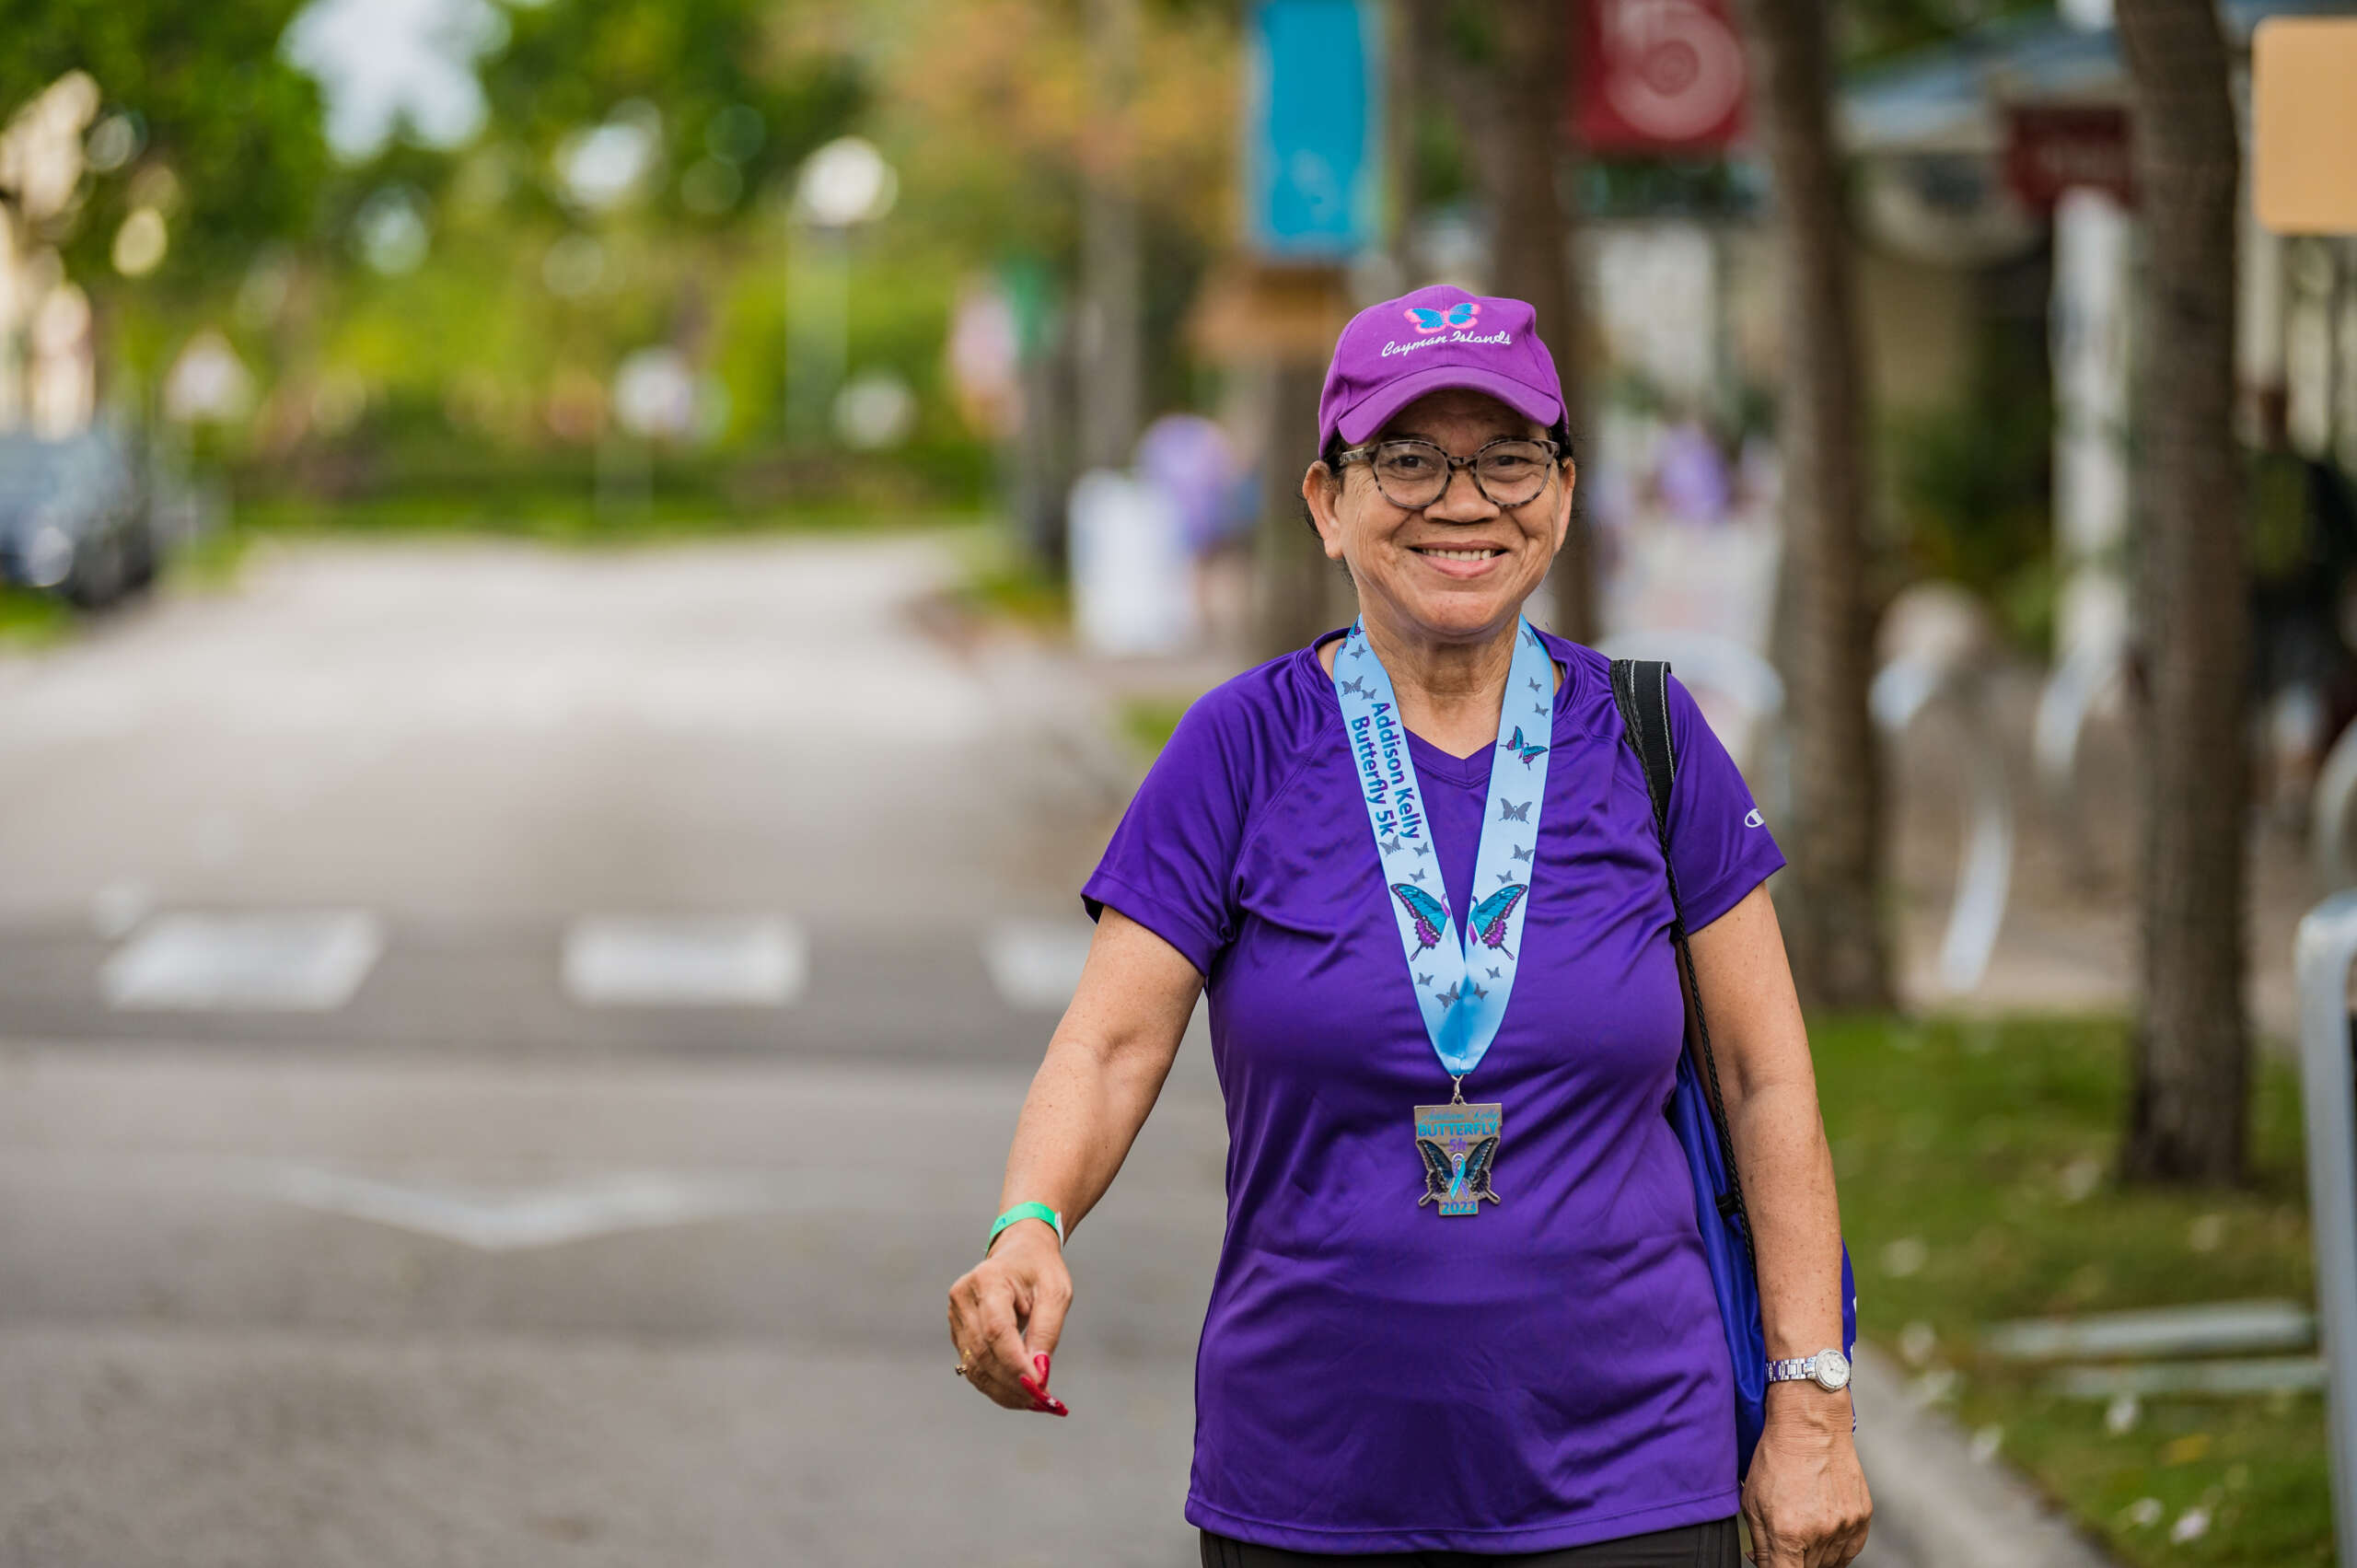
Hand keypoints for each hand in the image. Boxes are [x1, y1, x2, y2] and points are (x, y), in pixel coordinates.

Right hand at [946, 1222, 1070, 1414]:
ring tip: (1034, 1402)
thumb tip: (1039, 1374)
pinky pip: (973, 1366)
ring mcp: (955, 1316)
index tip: (1040, 1386)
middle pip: (984, 1352)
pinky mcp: (957, 1332)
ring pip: (975, 1365)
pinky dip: (996, 1385)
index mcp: (988, 1279)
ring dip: (1004, 1390)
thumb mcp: (1056, 1292)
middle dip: (1013, 1383)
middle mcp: (963, 1297)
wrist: (1020, 1253)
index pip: (997, 1331)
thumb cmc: (1040, 1269)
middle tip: (1042, 1402)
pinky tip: (1018, 1394)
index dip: (1016, 1364)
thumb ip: (1047, 1331)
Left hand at [1741, 1391, 1870, 1565]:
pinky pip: (1849, 1551)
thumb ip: (1760, 1544)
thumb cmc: (1777, 1458)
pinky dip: (1835, 1547)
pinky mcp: (1861, 1518)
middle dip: (1793, 1560)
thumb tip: (1763, 1566)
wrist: (1811, 1426)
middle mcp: (1820, 1533)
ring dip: (1814, 1555)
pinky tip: (1822, 1527)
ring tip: (1802, 1524)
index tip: (1778, 1564)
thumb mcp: (1752, 1502)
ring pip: (1829, 1564)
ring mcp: (1845, 1526)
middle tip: (1784, 1538)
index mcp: (1787, 1532)